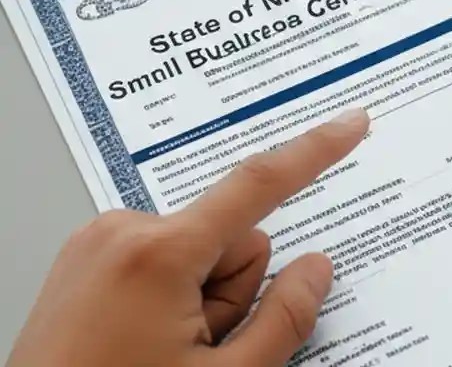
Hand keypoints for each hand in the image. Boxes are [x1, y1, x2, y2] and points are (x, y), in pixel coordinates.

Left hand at [6, 108, 370, 366]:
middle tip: (202, 349)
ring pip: (196, 251)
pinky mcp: (84, 261)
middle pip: (230, 238)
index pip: (260, 185)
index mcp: (161, 254)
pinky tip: (145, 342)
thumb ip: (284, 319)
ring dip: (198, 300)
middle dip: (234, 290)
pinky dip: (167, 296)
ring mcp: (97, 245)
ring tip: (166, 353)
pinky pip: (158, 260)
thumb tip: (315, 268)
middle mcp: (123, 233)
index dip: (316, 151)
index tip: (352, 123)